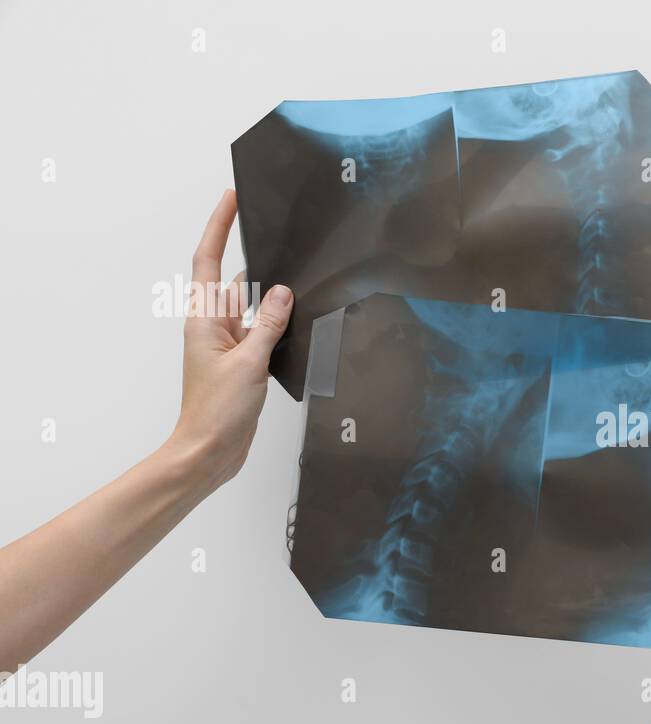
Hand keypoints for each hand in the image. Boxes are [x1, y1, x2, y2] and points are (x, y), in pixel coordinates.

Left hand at [168, 189, 292, 489]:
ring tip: (299, 280)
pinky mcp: (243, 364)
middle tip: (281, 234)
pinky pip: (263, 332)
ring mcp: (228, 345)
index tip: (231, 198)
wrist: (209, 452)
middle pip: (235, 280)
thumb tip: (284, 291)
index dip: (219, 227)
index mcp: (205, 320)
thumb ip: (269, 324)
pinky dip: (279, 325)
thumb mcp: (249, 362)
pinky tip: (298, 321)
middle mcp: (214, 327)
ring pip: (254, 307)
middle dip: (257, 260)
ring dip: (273, 298)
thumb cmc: (217, 412)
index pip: (209, 261)